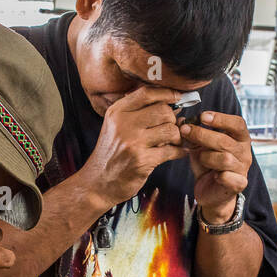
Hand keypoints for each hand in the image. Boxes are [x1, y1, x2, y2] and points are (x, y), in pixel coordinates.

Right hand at [78, 86, 187, 208]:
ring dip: (177, 138)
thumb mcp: (115, 126)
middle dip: (172, 120)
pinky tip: (177, 153)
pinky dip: (179, 152)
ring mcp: (133, 142)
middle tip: (170, 130)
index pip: (147, 93)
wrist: (97, 183)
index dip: (167, 93)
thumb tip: (172, 103)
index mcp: (117, 112)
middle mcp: (124, 124)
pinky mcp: (142, 160)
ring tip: (171, 143)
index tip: (177, 97)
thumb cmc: (111, 154)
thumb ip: (138, 113)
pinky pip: (171, 151)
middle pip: (163, 110)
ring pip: (170, 130)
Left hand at [179, 111, 251, 220]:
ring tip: (201, 160)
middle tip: (185, 131)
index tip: (202, 116)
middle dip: (202, 135)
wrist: (210, 191)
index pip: (237, 123)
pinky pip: (228, 177)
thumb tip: (181, 120)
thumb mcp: (198, 146)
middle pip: (226, 140)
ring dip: (207, 158)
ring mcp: (243, 168)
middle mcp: (244, 152)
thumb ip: (192, 133)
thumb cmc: (207, 165)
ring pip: (225, 159)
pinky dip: (219, 176)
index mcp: (239, 138)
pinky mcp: (239, 184)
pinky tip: (214, 176)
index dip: (221, 118)